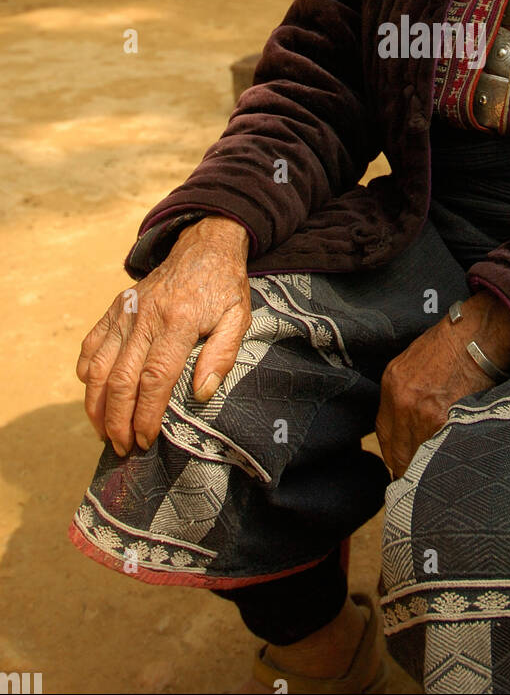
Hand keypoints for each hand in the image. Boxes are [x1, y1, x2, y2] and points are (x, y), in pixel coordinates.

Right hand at [76, 216, 251, 456]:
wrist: (204, 246)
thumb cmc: (224, 288)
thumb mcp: (238, 318)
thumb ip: (222, 355)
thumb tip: (200, 393)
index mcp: (179, 321)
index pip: (154, 378)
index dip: (145, 414)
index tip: (145, 440)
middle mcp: (145, 317)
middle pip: (120, 379)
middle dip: (117, 420)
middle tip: (122, 447)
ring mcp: (126, 311)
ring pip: (98, 366)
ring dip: (96, 405)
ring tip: (103, 432)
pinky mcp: (116, 308)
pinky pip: (91, 344)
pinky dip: (86, 373)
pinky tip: (92, 396)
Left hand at [375, 291, 509, 477]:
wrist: (481, 330)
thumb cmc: (458, 341)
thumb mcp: (419, 361)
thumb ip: (411, 392)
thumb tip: (414, 424)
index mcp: (393, 384)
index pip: (386, 436)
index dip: (398, 454)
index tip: (408, 465)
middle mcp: (401, 399)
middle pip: (397, 453)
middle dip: (410, 467)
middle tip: (424, 479)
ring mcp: (421, 411)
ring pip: (418, 456)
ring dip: (430, 467)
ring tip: (444, 474)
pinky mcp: (444, 418)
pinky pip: (439, 450)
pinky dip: (447, 458)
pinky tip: (457, 462)